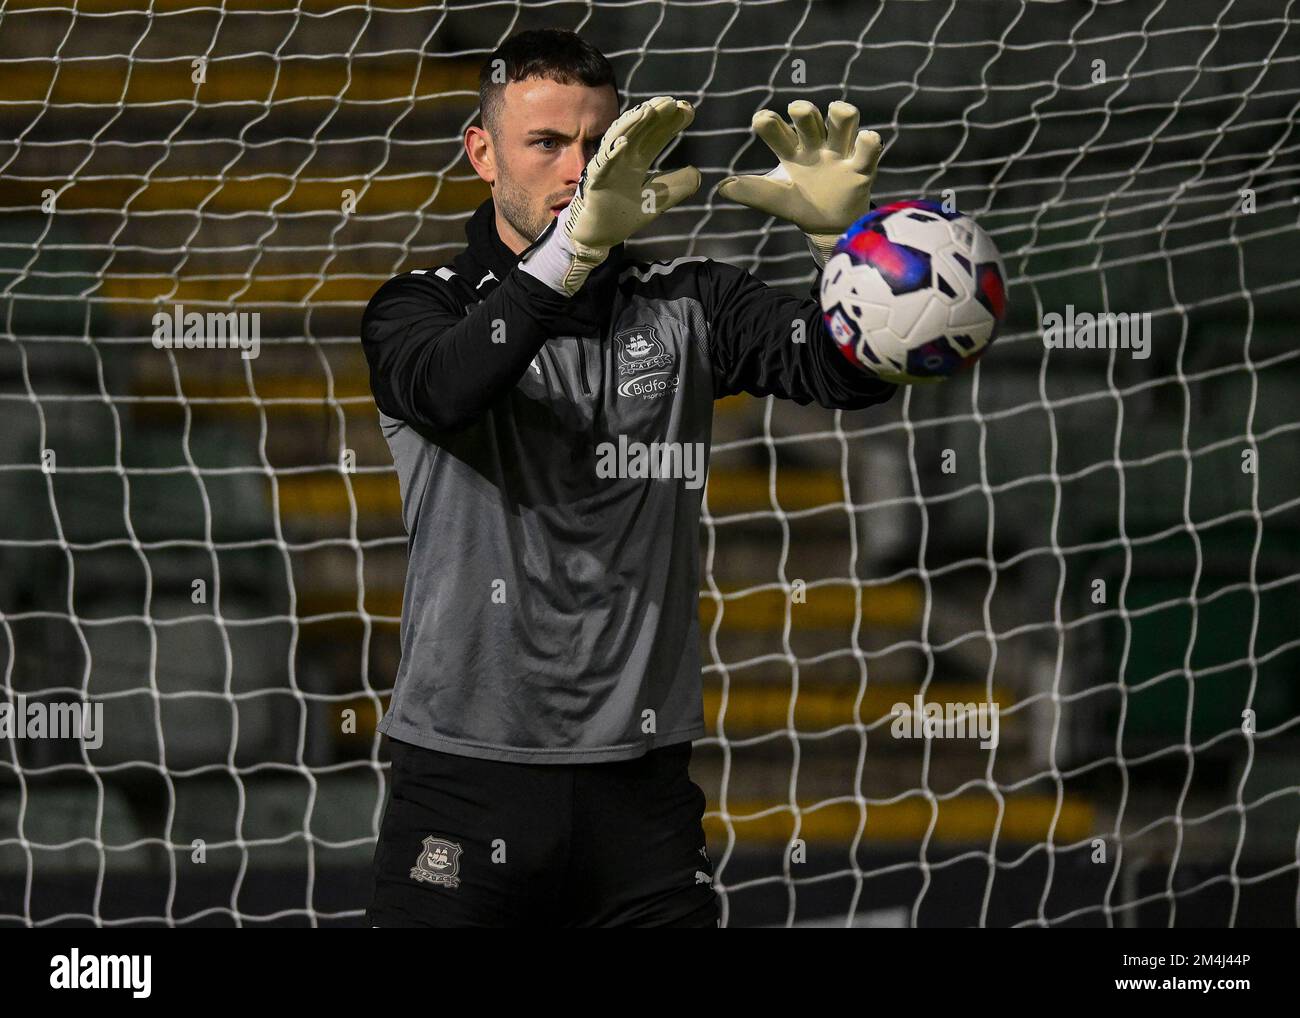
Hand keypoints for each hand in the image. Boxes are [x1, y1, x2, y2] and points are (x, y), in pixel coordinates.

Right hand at [521, 96, 700, 295]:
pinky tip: (624, 141)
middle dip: (656, 116)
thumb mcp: (656, 202)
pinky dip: (612, 152)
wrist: (597, 237)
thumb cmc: (620, 216)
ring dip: (634, 124)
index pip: (655, 136)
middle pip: (640, 132)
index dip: (670, 123)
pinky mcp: (594, 182)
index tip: (688, 111)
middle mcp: (622, 160)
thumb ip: (675, 188)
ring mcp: (607, 168)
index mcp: (636, 162)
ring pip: (620, 140)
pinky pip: (603, 165)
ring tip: (650, 110)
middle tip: (674, 103)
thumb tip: (697, 174)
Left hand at [717, 100, 881, 265]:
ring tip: (838, 111)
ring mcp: (839, 153)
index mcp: (791, 150)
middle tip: (797, 110)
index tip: (761, 120)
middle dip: (804, 111)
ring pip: (843, 123)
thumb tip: (722, 188)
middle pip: (810, 118)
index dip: (770, 123)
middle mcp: (815, 145)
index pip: (777, 130)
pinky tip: (867, 138)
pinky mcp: (860, 168)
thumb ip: (752, 192)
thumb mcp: (775, 199)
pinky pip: (868, 152)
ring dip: (841, 114)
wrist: (830, 226)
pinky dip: (869, 143)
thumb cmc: (800, 204)